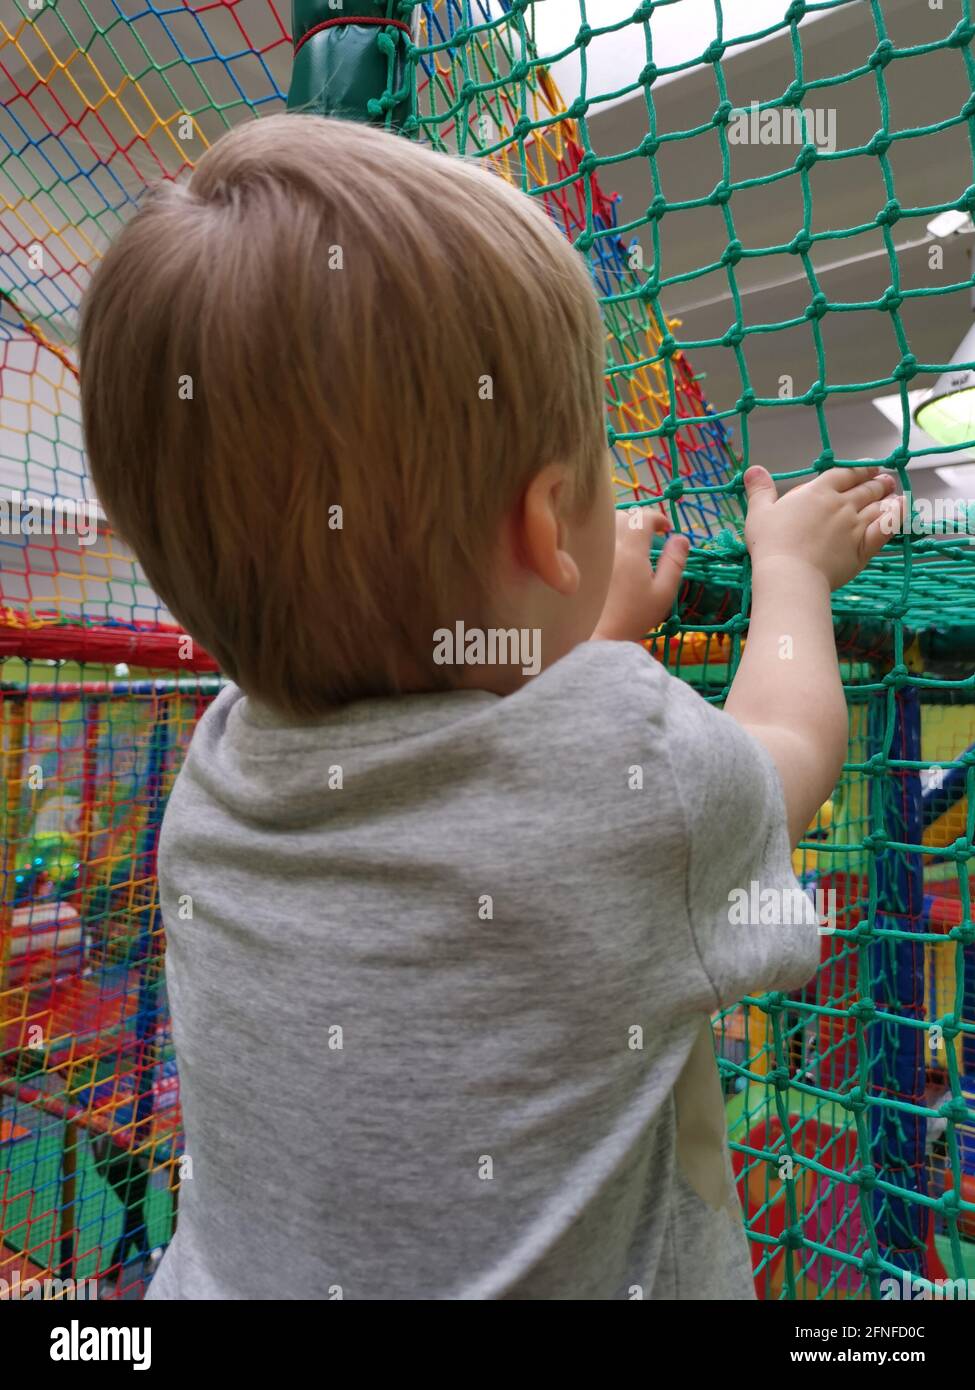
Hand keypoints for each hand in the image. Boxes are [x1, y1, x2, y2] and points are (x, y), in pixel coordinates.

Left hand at [592, 508, 689, 641]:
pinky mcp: (578, 560)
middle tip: (648, 534)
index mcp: (631, 549)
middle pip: (623, 516)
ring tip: (630, 541)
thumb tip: (681, 538)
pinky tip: (609, 551)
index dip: (657, 518)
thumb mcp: (663, 593)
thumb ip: (674, 563)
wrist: (597, 636)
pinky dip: (603, 536)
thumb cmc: (633, 617)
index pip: (643, 517)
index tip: (665, 528)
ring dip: (620, 525)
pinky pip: (590, 537)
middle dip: (638, 520)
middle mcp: (608, 544)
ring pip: (604, 524)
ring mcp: (590, 551)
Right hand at [742, 464, 902, 591]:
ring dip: (888, 497)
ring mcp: (855, 526)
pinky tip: (903, 509)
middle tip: (886, 479)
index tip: (868, 468)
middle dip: (877, 481)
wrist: (790, 575)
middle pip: (865, 488)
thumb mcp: (759, 513)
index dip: (858, 469)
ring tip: (894, 493)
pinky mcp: (863, 547)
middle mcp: (841, 505)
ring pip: (878, 505)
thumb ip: (760, 490)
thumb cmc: (771, 545)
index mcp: (817, 492)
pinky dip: (897, 516)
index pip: (844, 473)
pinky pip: (886, 527)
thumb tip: (753, 469)